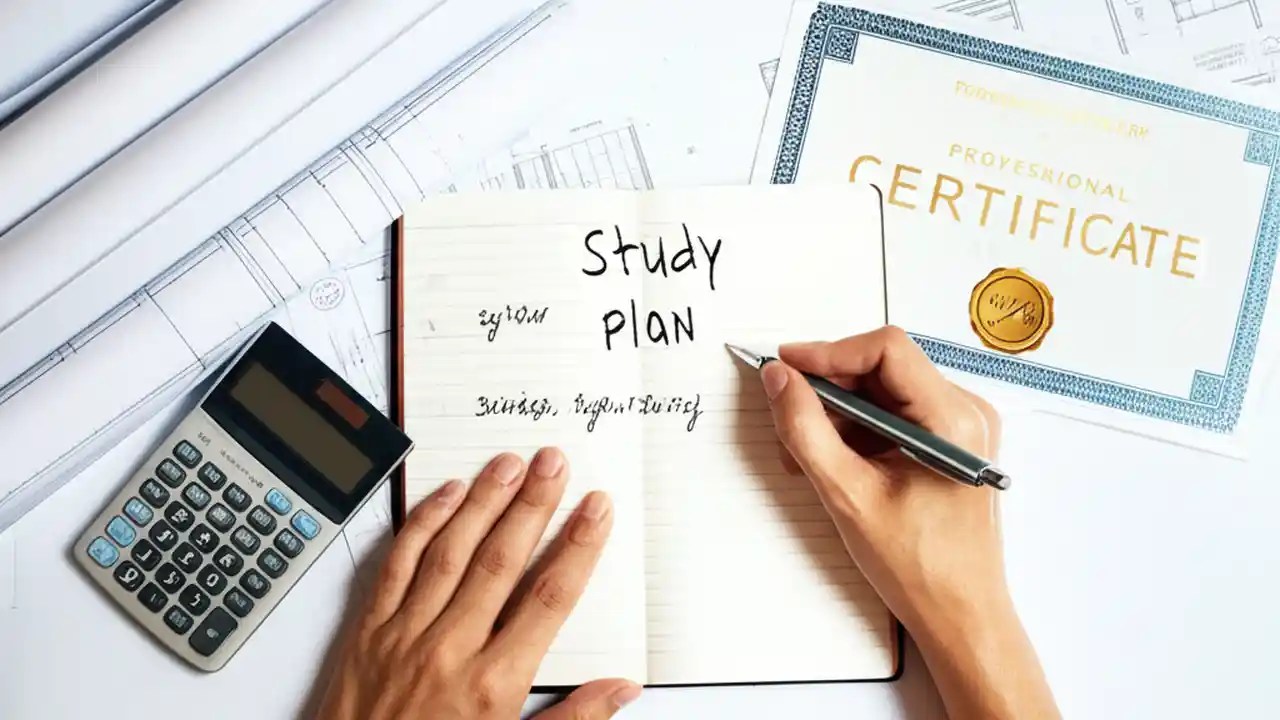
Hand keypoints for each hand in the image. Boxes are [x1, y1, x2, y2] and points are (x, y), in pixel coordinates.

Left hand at [315, 448, 641, 719]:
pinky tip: (447, 495)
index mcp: (492, 686)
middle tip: (554, 463)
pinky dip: (421, 524)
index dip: (578, 548)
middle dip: (533, 505)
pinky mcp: (368, 631)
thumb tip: (620, 690)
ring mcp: (405, 636)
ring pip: (450, 552)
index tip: (596, 509)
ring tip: (509, 464)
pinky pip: (397, 565)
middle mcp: (449, 651)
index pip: (547, 600)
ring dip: (483, 501)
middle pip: (502, 561)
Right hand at [761, 326, 1057, 719]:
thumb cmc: (919, 566)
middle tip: (786, 414)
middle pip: (883, 367)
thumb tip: (779, 380)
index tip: (785, 367)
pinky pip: (896, 415)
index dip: (828, 352)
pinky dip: (858, 430)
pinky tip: (834, 461)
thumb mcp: (848, 495)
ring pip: (885, 391)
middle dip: (828, 388)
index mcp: (953, 419)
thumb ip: (806, 429)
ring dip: (839, 412)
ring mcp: (961, 428)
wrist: (961, 614)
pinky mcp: (949, 444)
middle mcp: (966, 413)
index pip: (884, 350)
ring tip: (806, 453)